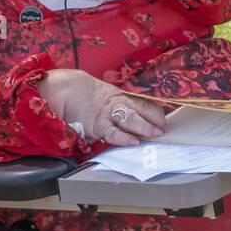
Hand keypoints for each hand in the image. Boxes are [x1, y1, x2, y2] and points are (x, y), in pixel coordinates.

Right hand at [37, 69, 166, 146]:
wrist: (65, 89)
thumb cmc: (86, 95)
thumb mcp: (107, 98)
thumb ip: (120, 107)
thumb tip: (138, 122)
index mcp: (122, 97)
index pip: (145, 104)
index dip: (157, 113)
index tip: (165, 122)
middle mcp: (118, 104)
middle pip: (142, 110)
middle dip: (155, 120)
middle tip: (165, 129)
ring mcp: (108, 114)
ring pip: (130, 119)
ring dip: (144, 127)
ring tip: (155, 134)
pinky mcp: (97, 125)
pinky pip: (113, 132)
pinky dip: (124, 138)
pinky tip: (133, 141)